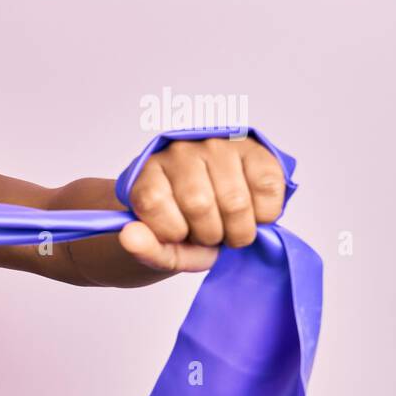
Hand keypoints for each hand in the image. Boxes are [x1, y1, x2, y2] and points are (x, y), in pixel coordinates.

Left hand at [118, 136, 285, 272]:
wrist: (216, 215)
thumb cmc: (186, 230)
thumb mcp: (163, 250)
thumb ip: (144, 249)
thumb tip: (128, 237)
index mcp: (147, 171)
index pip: (153, 202)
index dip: (170, 231)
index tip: (177, 234)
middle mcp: (180, 150)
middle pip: (198, 204)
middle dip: (209, 235)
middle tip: (210, 234)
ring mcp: (218, 145)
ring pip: (235, 201)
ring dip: (238, 231)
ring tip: (231, 228)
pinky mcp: (255, 149)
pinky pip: (267, 187)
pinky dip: (265, 215)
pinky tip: (254, 215)